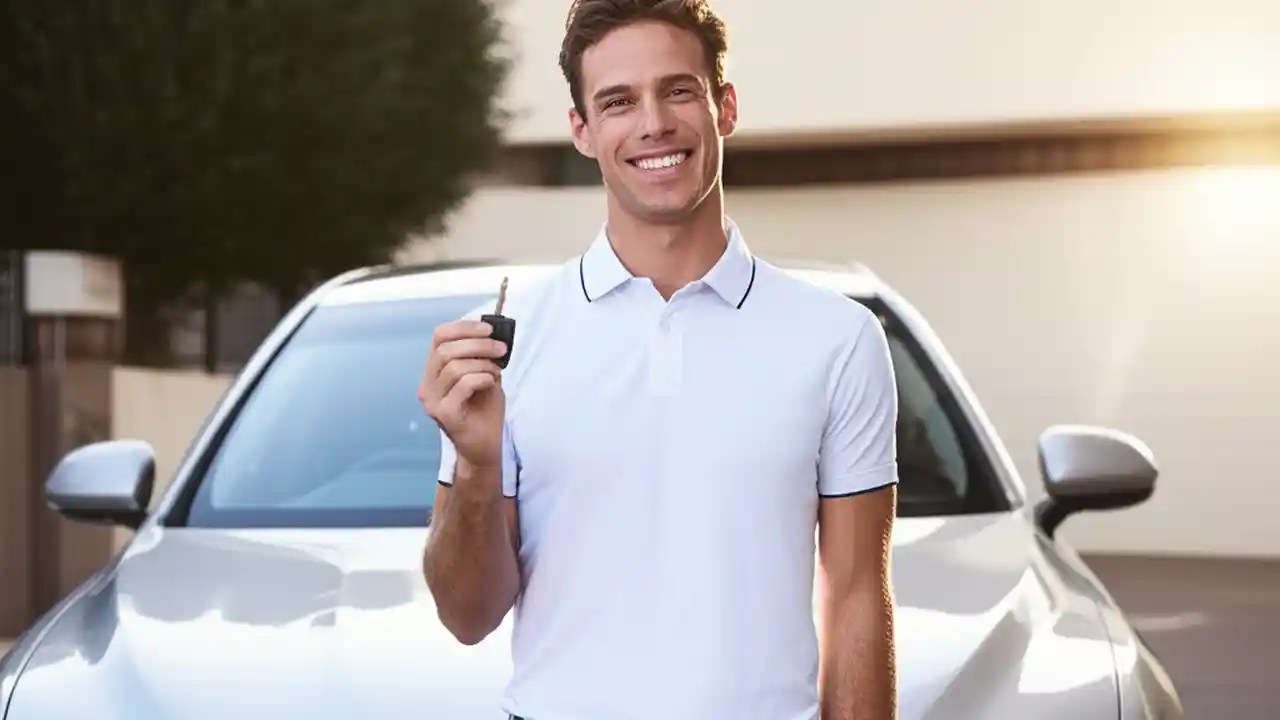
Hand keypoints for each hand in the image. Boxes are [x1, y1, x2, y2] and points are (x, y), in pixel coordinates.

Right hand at [418, 320, 507, 469]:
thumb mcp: (483, 376)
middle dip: (478, 344)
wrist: (484, 448)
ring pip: (454, 366)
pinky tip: (491, 384)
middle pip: (446, 350)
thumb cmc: (484, 412)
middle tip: (500, 348)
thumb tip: (490, 332)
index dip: (464, 327)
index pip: (439, 337)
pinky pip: (463, 384)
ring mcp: (433, 401)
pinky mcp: (444, 414)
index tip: (489, 329)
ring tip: (496, 372)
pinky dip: (482, 378)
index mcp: (433, 373)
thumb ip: (480, 356)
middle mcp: (427, 386)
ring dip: (483, 363)